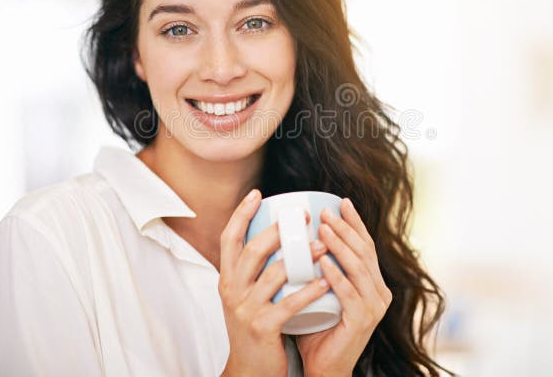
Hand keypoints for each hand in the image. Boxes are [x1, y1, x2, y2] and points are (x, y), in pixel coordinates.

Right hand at [218, 189, 329, 376]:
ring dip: (301, 256)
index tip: (258, 193)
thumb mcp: (244, 296)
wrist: (249, 371)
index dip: (241, 214)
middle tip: (304, 216)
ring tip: (323, 245)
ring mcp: (245, 310)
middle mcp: (231, 290)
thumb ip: (253, 271)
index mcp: (226, 278)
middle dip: (279, 229)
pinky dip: (309, 290)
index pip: (228, 238)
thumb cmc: (254, 328)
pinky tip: (326, 281)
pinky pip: (288, 304)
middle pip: (253, 250)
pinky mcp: (262, 328)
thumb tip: (275, 235)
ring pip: (273, 274)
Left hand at [294, 197, 392, 376]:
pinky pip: (349, 293)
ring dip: (340, 245)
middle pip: (364, 251)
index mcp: (372, 283)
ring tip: (323, 228)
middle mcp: (379, 292)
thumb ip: (316, 266)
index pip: (365, 245)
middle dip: (345, 228)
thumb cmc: (317, 328)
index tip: (340, 202)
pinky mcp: (362, 321)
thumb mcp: (320, 290)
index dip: (355, 222)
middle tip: (326, 211)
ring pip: (358, 267)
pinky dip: (335, 274)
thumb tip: (297, 234)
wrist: (323, 368)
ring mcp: (374, 307)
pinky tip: (322, 261)